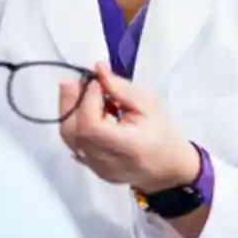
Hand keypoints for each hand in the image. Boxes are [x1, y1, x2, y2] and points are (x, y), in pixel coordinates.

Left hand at [59, 63, 200, 193]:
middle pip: (72, 133)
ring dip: (70, 111)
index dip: (88, 99)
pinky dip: (75, 123)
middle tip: (75, 82)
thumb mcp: (148, 104)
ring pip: (69, 138)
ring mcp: (96, 168)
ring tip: (82, 94)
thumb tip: (97, 69)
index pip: (92, 125)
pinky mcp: (92, 168)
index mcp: (126, 148)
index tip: (97, 81)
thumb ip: (120, 87)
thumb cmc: (162, 132)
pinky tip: (87, 112)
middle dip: (69, 102)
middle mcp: (106, 162)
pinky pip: (74, 143)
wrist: (168, 167)